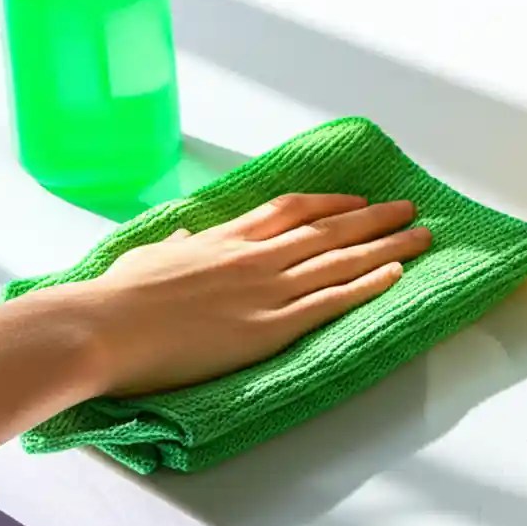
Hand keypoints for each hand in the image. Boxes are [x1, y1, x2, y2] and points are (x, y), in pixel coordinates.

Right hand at [50, 194, 430, 396]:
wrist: (105, 327)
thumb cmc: (116, 298)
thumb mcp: (148, 256)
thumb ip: (176, 245)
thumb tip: (184, 237)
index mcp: (226, 237)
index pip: (292, 209)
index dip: (331, 202)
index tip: (357, 199)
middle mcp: (255, 256)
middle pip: (329, 228)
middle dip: (374, 217)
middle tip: (409, 209)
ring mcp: (265, 289)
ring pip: (341, 259)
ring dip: (387, 245)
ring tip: (421, 235)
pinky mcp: (269, 327)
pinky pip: (331, 300)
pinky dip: (367, 284)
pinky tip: (396, 273)